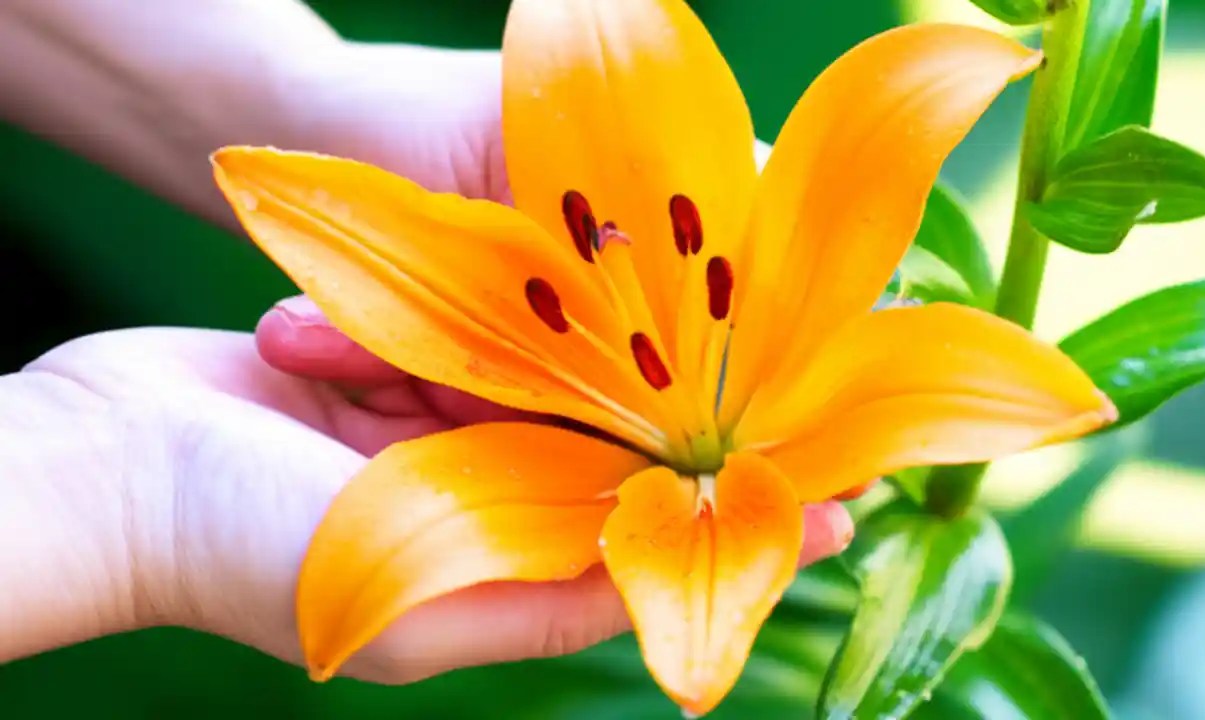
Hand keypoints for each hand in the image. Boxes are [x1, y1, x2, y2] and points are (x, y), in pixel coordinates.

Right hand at [11, 323, 852, 681]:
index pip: (650, 535)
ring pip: (546, 377)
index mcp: (505, 569)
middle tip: (769, 355)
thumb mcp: (424, 603)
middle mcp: (489, 498)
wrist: (114, 466)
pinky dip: (449, 318)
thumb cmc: (252, 552)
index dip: (745, 506)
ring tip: (620, 309)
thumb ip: (557, 602)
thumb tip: (683, 589)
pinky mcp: (399, 365)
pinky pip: (464, 329)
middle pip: (612, 446)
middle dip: (673, 406)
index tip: (843, 472)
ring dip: (553, 348)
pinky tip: (422, 323)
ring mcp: (444, 427)